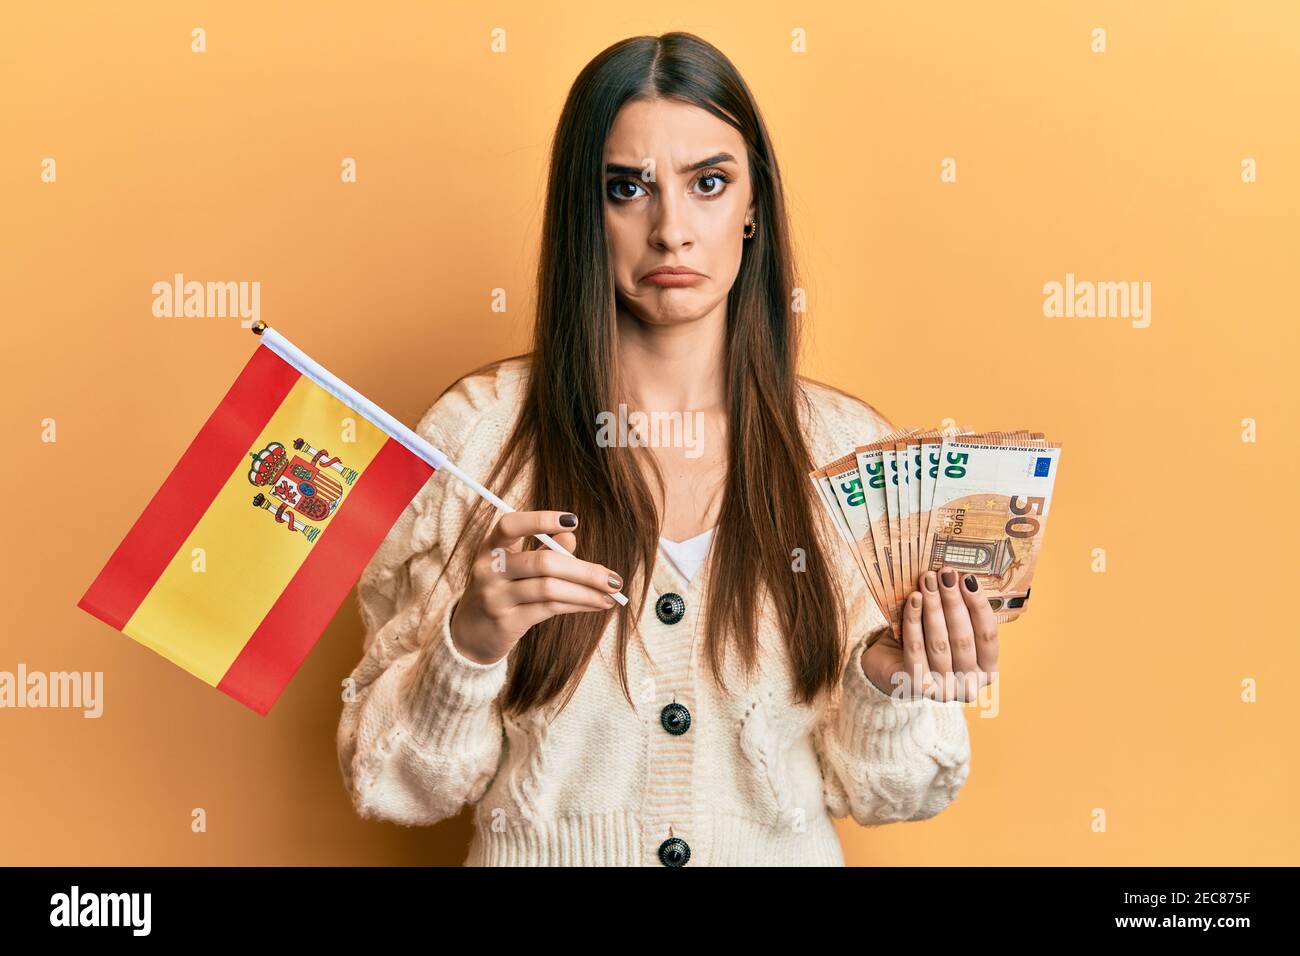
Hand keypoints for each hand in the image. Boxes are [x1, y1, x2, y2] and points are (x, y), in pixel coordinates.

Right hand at [448, 510, 622, 665]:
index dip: (541, 519)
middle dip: (585, 571)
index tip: (573, 520)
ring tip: (611, 595)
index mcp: (490, 547)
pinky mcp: (506, 622)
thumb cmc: (501, 590)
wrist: (470, 634)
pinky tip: (595, 605)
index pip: (510, 525)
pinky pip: (548, 609)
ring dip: (587, 592)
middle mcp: (488, 570)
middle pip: (543, 563)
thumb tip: (571, 536)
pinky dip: (577, 605)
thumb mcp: (515, 565)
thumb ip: (543, 549)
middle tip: (614, 579)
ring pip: (550, 589)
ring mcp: (495, 597)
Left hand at [862, 566, 999, 700]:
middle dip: (954, 601)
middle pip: (963, 638)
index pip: (988, 635)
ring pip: (939, 642)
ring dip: (933, 606)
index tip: (968, 578)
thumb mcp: (948, 629)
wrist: (891, 666)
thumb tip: (957, 577)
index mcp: (986, 670)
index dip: (979, 605)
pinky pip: (916, 648)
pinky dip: (914, 620)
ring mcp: (944, 690)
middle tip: (945, 573)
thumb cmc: (926, 643)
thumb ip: (957, 612)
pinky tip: (913, 599)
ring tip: (927, 579)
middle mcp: (969, 685)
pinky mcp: (917, 687)